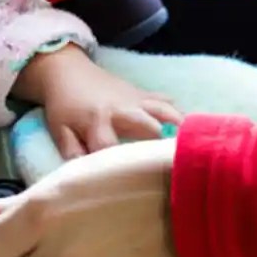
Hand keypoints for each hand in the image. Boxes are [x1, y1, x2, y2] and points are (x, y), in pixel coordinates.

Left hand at [13, 46, 183, 158]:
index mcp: (97, 120)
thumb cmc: (64, 105)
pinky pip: (165, 101)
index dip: (120, 166)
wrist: (67, 71)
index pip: (110, 147)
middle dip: (163, 144)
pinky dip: (179, 113)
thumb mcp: (60, 130)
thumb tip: (83, 175)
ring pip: (164, 110)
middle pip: (148, 126)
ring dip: (180, 127)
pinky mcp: (143, 93)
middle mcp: (121, 109)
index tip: (135, 186)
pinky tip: (194, 128)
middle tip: (180, 165)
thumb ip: (72, 152)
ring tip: (196, 145)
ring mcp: (136, 99)